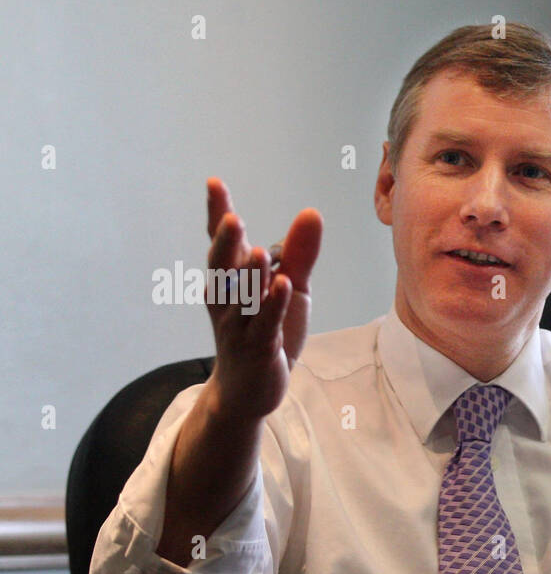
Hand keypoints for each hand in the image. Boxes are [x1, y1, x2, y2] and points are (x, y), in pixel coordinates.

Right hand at [203, 177, 321, 420]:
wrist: (250, 390)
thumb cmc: (267, 332)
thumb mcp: (290, 288)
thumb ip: (298, 253)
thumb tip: (311, 213)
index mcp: (232, 280)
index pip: (223, 244)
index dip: (218, 214)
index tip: (214, 183)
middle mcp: (229, 300)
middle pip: (223, 267)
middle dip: (225, 243)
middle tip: (231, 217)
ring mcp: (240, 325)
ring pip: (241, 298)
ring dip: (248, 275)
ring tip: (256, 250)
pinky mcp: (258, 348)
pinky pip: (264, 324)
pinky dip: (273, 305)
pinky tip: (282, 285)